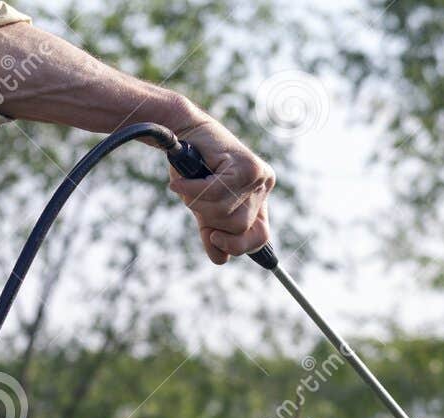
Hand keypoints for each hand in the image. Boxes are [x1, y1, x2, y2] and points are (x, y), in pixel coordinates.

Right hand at [165, 108, 274, 264]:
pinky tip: (179, 183)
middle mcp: (263, 186)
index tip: (214, 236)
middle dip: (211, 218)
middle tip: (196, 198)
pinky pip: (216, 193)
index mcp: (259, 199)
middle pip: (240, 226)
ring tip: (187, 185)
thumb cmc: (192, 171)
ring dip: (199, 202)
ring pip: (227, 211)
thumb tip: (221, 260)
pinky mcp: (245, 164)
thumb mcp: (204, 209)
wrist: (180, 132)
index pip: (261, 236)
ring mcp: (258, 175)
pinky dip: (193, 191)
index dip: (238, 245)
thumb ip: (213, 234)